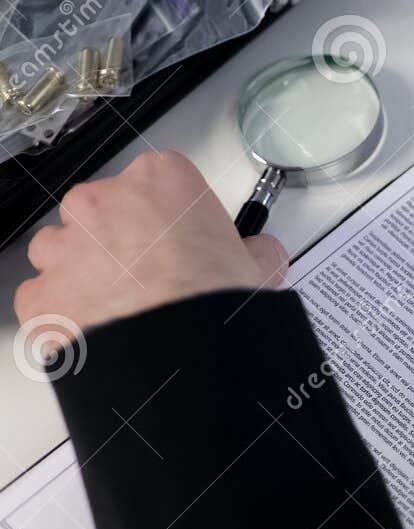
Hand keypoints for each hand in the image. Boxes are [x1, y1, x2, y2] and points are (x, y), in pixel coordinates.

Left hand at [15, 151, 287, 334]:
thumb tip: (257, 255)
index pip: (160, 178)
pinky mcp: (40, 293)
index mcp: (160, 180)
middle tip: (152, 268)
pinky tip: (95, 324)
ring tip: (118, 298)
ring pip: (60, 245)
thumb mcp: (258, 264)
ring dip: (82, 266)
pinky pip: (41, 293)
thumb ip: (252, 248)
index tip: (183, 233)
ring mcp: (65, 246)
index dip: (172, 209)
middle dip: (119, 233)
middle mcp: (104, 202)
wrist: (181, 350)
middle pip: (101, 205)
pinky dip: (62, 307)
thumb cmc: (214, 301)